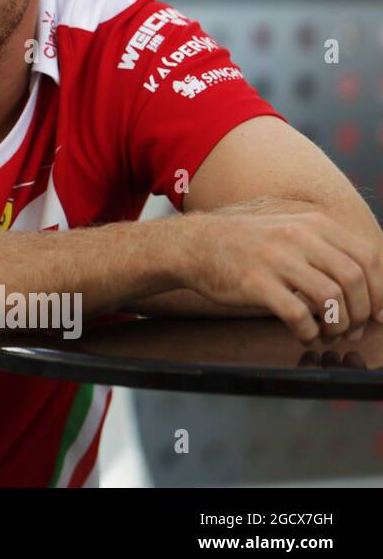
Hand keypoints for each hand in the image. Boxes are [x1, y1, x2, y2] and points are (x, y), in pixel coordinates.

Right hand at [179, 208, 382, 343]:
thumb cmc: (247, 245)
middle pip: (353, 279)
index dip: (380, 290)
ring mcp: (276, 259)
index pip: (368, 257)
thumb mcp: (290, 232)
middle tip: (352, 329)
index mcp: (313, 224)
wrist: (195, 245)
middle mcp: (298, 237)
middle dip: (362, 312)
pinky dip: (309, 332)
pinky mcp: (256, 283)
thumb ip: (326, 251)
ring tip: (327, 333)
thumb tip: (369, 288)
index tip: (378, 312)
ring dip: (337, 325)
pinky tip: (303, 335)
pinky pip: (298, 315)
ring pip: (331, 299)